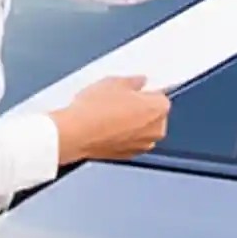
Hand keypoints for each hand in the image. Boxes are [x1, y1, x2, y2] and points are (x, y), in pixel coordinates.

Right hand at [48, 75, 170, 164]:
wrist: (75, 134)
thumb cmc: (95, 110)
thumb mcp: (115, 82)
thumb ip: (134, 81)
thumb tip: (138, 82)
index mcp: (159, 109)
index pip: (161, 96)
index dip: (145, 92)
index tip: (135, 90)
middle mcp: (156, 130)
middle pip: (154, 115)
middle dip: (141, 108)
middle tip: (120, 100)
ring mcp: (142, 146)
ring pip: (142, 130)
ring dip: (132, 123)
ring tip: (109, 113)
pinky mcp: (127, 156)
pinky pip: (129, 141)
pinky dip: (122, 135)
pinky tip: (105, 126)